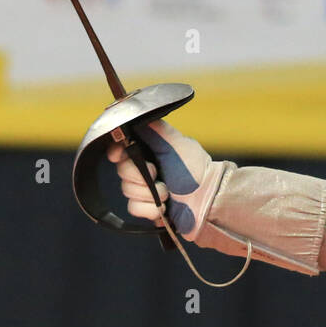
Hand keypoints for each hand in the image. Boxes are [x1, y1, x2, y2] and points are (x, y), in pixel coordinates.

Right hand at [106, 119, 215, 239]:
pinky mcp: (147, 209)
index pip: (122, 149)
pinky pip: (134, 208)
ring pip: (127, 191)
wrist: (208, 199)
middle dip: (140, 175)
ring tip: (167, 193)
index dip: (117, 152)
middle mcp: (145, 169)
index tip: (120, 155)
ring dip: (148, 193)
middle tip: (157, 174)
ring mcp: (145, 190)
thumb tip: (140, 118)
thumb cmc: (196, 169)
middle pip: (122, 171)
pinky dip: (149, 209)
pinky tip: (163, 208)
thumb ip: (159, 130)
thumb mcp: (179, 144)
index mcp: (150, 151)